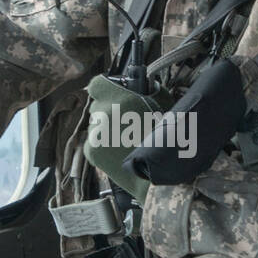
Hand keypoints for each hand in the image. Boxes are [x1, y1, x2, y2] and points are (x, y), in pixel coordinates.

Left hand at [83, 74, 160, 203]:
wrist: (158, 172)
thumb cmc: (166, 138)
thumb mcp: (162, 104)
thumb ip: (149, 92)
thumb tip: (145, 87)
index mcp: (119, 99)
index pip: (97, 84)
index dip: (105, 88)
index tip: (112, 92)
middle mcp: (103, 114)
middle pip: (97, 106)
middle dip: (109, 111)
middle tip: (126, 121)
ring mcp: (94, 134)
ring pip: (95, 125)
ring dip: (106, 128)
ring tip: (124, 139)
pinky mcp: (91, 152)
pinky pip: (93, 141)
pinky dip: (102, 144)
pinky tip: (118, 150)